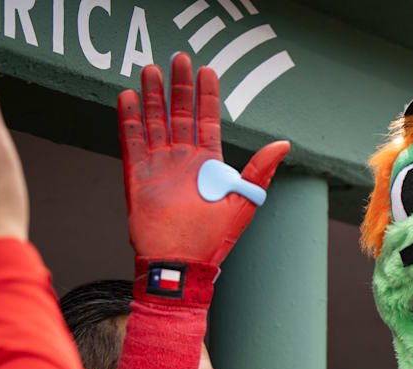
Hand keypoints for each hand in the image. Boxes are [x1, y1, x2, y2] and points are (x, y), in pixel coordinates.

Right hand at [119, 52, 288, 262]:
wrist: (181, 264)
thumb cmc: (213, 240)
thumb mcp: (244, 201)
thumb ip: (260, 170)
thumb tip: (283, 143)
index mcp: (208, 165)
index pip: (208, 121)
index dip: (207, 96)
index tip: (206, 71)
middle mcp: (183, 161)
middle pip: (179, 115)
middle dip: (178, 87)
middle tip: (179, 59)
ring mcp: (159, 166)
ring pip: (154, 122)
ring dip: (153, 97)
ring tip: (151, 69)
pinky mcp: (137, 176)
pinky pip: (131, 142)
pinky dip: (129, 120)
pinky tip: (129, 97)